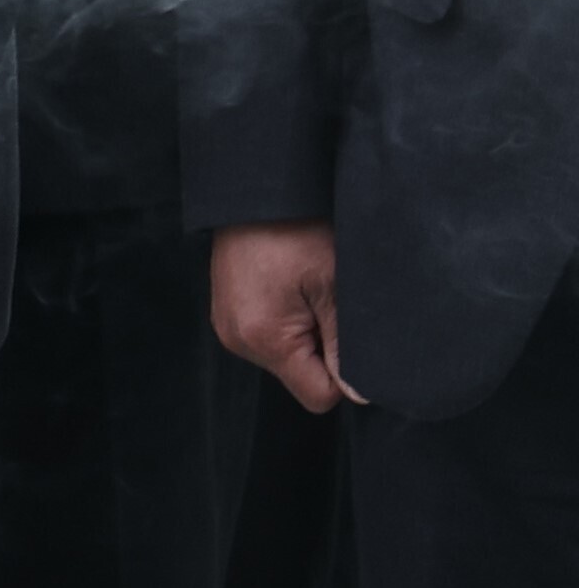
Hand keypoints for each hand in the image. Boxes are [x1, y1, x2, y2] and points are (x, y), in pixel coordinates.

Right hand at [211, 221, 354, 412]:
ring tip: (307, 291)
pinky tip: (290, 290)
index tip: (348, 331)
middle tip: (327, 303)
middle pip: (302, 378)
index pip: (319, 396)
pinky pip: (269, 339)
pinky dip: (287, 324)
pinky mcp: (227, 314)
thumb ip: (347, 348)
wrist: (256, 191)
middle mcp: (236, 341)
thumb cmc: (298, 231)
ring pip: (287, 359)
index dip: (345, 373)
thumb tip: (360, 396)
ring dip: (306, 336)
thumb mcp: (335, 288)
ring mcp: (227, 327)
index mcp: (263, 338)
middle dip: (324, 351)